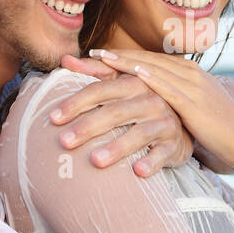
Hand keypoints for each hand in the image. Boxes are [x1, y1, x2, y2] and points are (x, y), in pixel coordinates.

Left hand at [48, 53, 193, 176]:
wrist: (181, 124)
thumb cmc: (142, 104)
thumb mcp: (121, 85)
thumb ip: (94, 72)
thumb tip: (64, 60)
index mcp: (134, 83)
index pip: (101, 90)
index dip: (76, 102)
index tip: (53, 118)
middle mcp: (151, 100)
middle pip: (116, 112)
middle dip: (88, 127)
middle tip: (64, 142)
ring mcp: (164, 122)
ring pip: (139, 134)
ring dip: (117, 147)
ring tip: (95, 161)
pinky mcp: (174, 144)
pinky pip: (162, 154)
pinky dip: (151, 162)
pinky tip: (137, 172)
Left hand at [86, 47, 233, 171]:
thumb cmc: (217, 128)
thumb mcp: (194, 108)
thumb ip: (175, 99)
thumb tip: (154, 104)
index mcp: (188, 72)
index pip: (149, 59)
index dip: (123, 55)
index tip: (97, 53)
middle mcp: (189, 73)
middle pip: (146, 60)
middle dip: (117, 55)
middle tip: (90, 52)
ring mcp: (193, 86)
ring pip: (153, 69)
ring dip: (126, 63)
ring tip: (101, 58)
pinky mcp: (195, 103)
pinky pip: (169, 87)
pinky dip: (151, 77)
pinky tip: (133, 73)